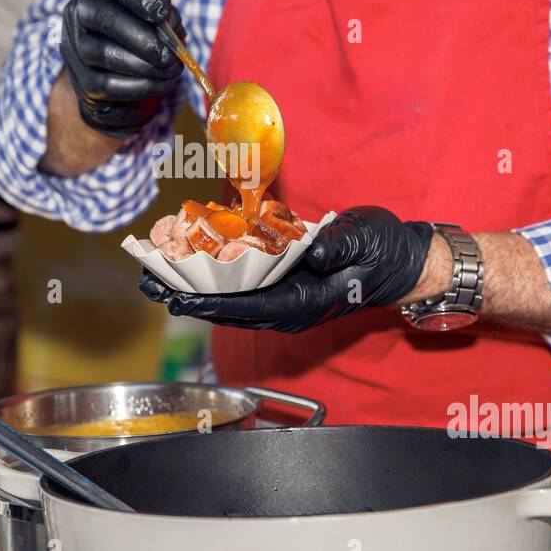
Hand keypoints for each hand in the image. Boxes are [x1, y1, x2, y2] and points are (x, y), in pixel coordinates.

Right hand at [60, 0, 184, 137]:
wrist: (122, 74)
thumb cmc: (143, 32)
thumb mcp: (155, 14)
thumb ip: (163, 12)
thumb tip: (169, 22)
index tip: (162, 12)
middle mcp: (79, 11)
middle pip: (105, 18)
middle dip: (142, 37)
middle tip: (170, 54)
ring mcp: (76, 47)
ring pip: (106, 54)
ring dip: (146, 65)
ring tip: (173, 69)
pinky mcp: (83, 81)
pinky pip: (110, 84)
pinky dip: (142, 85)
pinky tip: (163, 84)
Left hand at [138, 206, 434, 332]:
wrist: (404, 262)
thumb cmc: (385, 252)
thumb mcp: (366, 241)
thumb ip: (339, 246)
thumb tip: (314, 251)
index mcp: (304, 302)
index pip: (247, 306)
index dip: (208, 301)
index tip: (175, 296)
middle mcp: (288, 308)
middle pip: (227, 308)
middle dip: (186, 297)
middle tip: (146, 282)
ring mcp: (284, 300)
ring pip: (228, 300)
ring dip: (191, 289)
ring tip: (153, 277)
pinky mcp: (282, 287)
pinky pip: (239, 287)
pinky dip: (210, 278)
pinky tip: (187, 266)